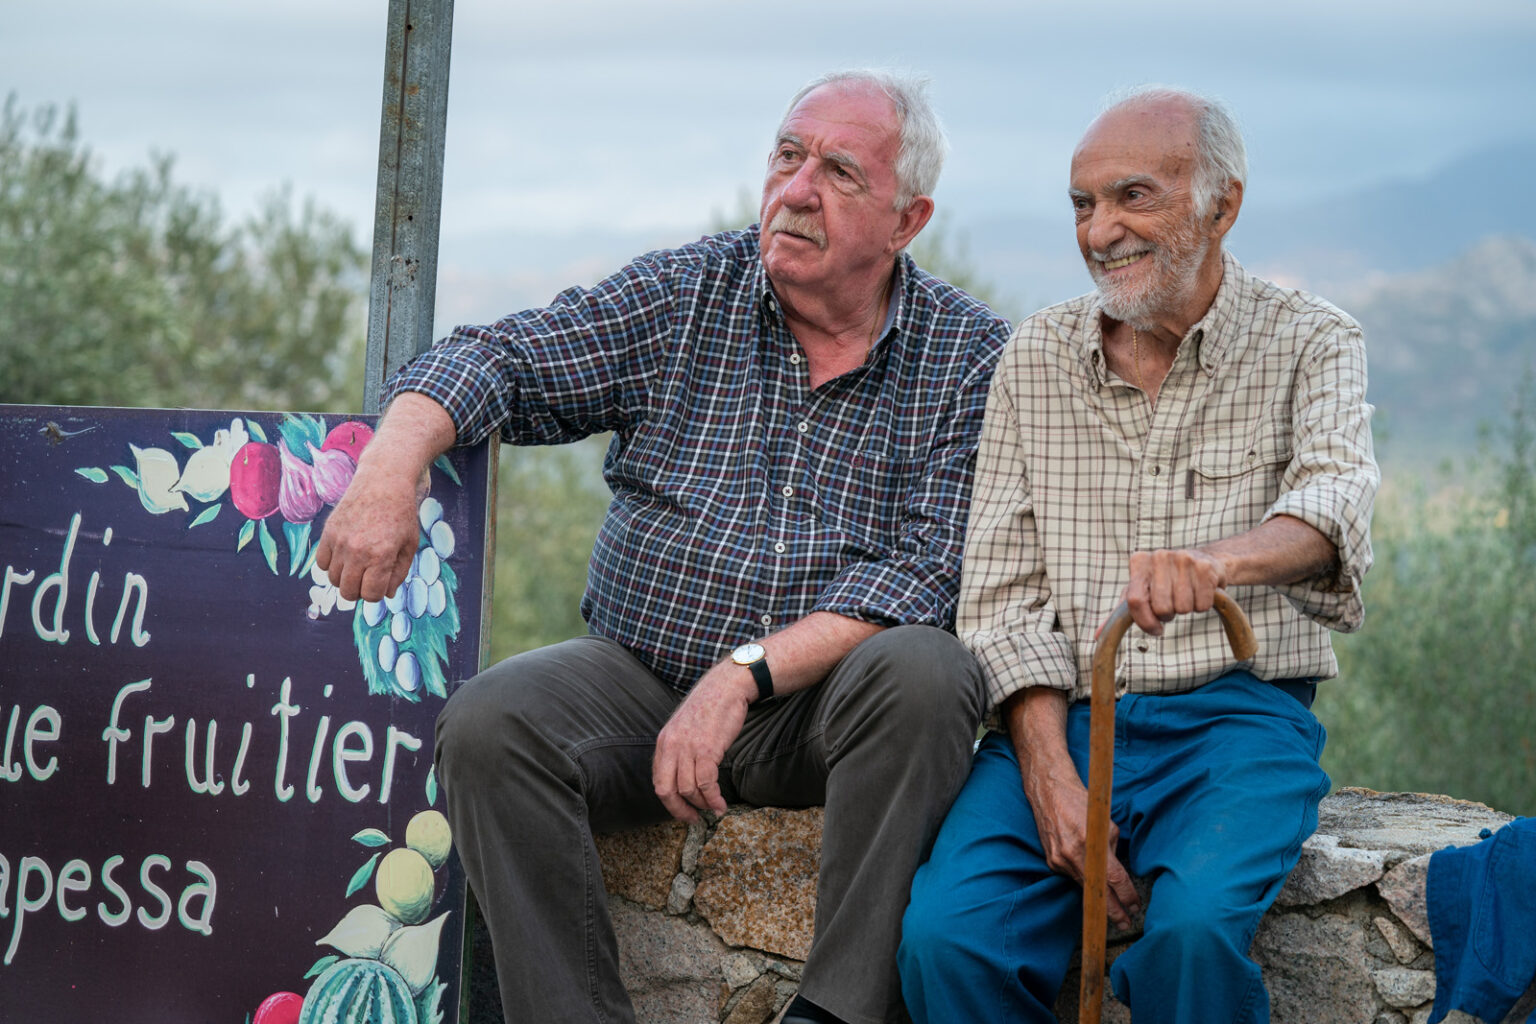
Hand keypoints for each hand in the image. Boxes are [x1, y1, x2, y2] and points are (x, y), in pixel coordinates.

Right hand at [314, 461, 425, 601]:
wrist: (384, 481)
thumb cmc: (402, 515)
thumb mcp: (409, 546)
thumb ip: (399, 574)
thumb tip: (386, 595)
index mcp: (381, 556)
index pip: (371, 595)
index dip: (377, 593)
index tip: (381, 583)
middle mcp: (357, 551)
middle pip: (348, 592)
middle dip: (360, 591)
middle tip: (368, 578)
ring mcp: (339, 541)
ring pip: (333, 579)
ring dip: (345, 578)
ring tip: (358, 565)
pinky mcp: (328, 532)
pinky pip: (321, 563)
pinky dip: (331, 565)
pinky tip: (345, 556)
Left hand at [652, 665, 753, 822]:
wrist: (727, 686)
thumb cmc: (710, 707)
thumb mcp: (685, 727)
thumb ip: (680, 749)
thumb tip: (684, 775)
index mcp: (663, 742)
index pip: (658, 782)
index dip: (670, 803)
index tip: (683, 811)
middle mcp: (671, 746)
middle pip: (667, 791)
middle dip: (680, 811)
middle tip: (695, 819)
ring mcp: (688, 748)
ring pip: (688, 790)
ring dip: (702, 805)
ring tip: (715, 809)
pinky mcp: (707, 749)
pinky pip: (706, 783)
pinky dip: (713, 798)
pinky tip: (721, 804)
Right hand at [1026, 772, 1139, 929]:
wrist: (1049, 792)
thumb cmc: (1081, 802)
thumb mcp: (1106, 823)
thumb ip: (1112, 849)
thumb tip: (1118, 870)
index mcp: (1090, 844)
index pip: (1114, 879)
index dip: (1127, 896)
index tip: (1135, 907)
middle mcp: (1072, 855)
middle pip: (1097, 893)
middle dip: (1113, 911)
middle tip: (1125, 923)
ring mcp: (1059, 860)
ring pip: (1084, 886)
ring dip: (1098, 895)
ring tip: (1112, 906)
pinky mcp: (1051, 861)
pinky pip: (1072, 876)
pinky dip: (1083, 877)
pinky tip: (1089, 875)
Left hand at [1122, 546, 1227, 635]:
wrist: (1205, 560)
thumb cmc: (1166, 580)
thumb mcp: (1141, 590)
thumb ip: (1121, 612)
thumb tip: (1098, 634)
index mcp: (1139, 562)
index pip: (1135, 601)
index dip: (1145, 622)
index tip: (1155, 628)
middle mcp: (1159, 556)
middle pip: (1161, 608)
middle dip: (1168, 614)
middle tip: (1173, 604)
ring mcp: (1183, 559)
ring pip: (1183, 608)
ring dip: (1186, 609)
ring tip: (1186, 594)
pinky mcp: (1205, 566)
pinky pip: (1203, 604)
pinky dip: (1203, 605)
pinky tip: (1200, 592)